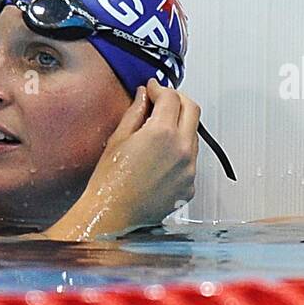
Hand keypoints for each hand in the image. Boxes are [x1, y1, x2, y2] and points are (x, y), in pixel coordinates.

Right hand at [86, 78, 199, 229]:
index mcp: (162, 133)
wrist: (113, 215)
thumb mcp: (118, 139)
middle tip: (162, 100)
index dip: (160, 88)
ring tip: (159, 130)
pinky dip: (180, 151)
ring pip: (194, 135)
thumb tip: (143, 95)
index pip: (171, 97)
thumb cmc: (109, 182)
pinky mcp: (190, 185)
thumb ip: (135, 112)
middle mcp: (182, 149)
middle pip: (193, 110)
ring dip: (181, 126)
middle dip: (178, 100)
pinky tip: (161, 157)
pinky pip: (191, 160)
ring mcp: (189, 169)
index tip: (152, 89)